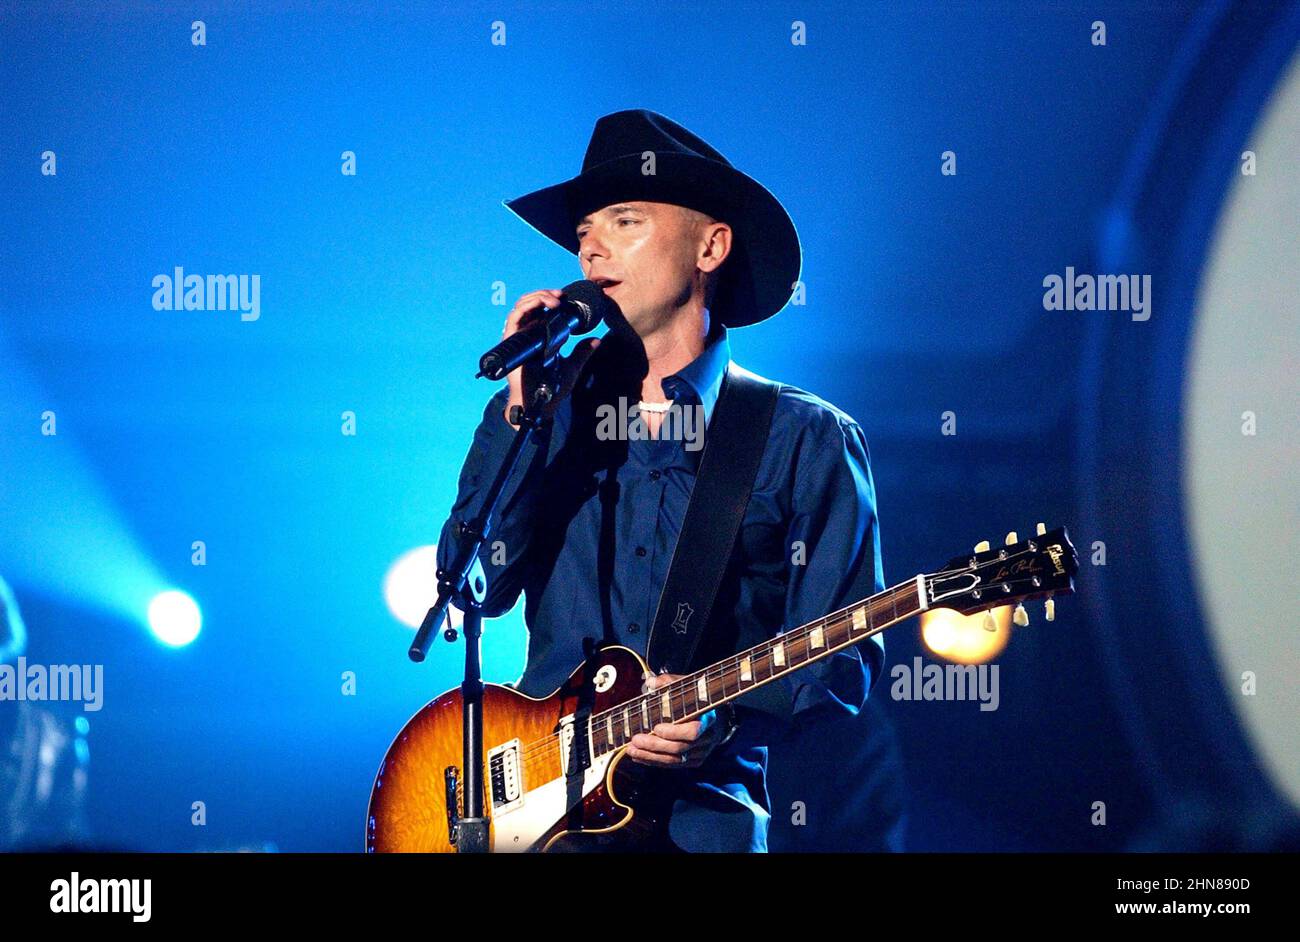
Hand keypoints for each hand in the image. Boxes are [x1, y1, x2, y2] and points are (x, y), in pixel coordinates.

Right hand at [500, 289, 600, 423]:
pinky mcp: (512, 341)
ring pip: (521, 305)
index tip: (565, 297)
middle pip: (530, 303)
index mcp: (538, 336)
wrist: (540, 402)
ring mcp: (519, 337)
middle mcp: (527, 333)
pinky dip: (526, 307)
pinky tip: (541, 306)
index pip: (539, 309)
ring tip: (554, 299)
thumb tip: (595, 340)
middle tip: (560, 296)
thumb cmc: (551, 387)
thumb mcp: (572, 366)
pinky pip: (514, 317)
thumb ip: (581, 352)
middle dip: (545, 294)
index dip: (549, 298)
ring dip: (537, 297)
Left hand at [625, 672, 731, 769]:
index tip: (656, 728)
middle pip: (679, 748)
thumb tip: (651, 682)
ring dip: (650, 756)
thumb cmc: (698, 700)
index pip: (693, 731)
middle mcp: (707, 739)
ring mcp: (700, 752)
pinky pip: (672, 764)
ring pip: (674, 760)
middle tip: (635, 739)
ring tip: (631, 749)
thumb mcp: (687, 687)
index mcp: (708, 719)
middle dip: (654, 745)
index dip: (674, 732)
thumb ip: (669, 683)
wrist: (717, 717)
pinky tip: (639, 755)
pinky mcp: (694, 761)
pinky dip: (653, 761)